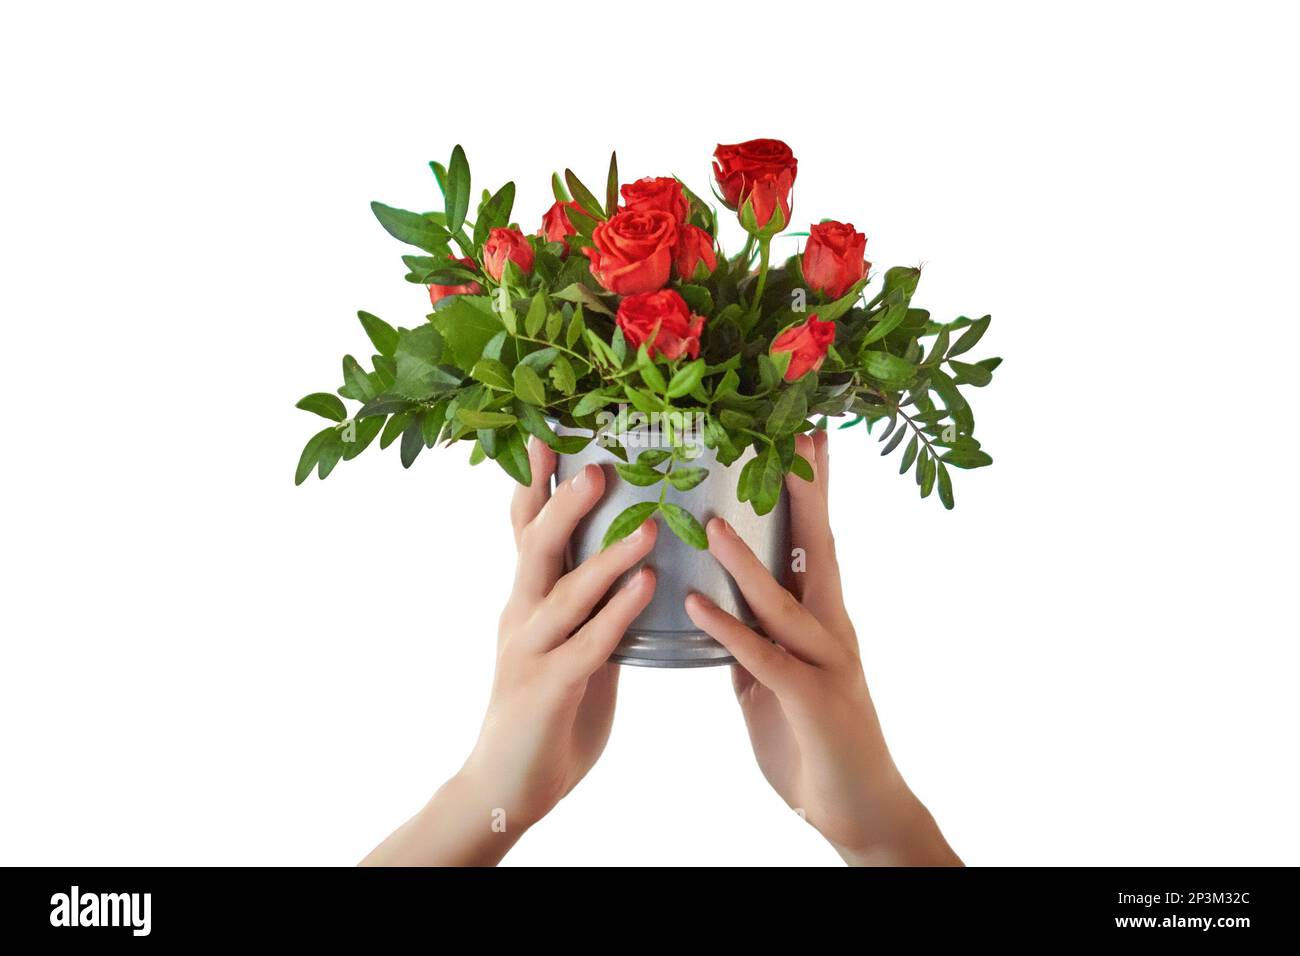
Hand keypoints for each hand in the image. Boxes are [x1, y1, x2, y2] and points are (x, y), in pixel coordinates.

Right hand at [363, 438, 656, 865]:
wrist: (507, 785)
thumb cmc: (546, 709)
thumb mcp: (564, 642)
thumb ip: (587, 603)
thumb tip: (627, 563)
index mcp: (526, 599)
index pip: (527, 529)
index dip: (536, 482)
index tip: (550, 432)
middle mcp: (520, 614)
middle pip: (536, 545)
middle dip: (564, 502)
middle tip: (597, 465)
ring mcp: (528, 650)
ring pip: (565, 590)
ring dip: (607, 555)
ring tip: (648, 525)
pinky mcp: (547, 688)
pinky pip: (587, 644)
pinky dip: (617, 612)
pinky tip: (646, 587)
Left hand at [684, 430, 960, 865]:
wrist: (857, 809)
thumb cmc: (815, 739)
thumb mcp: (778, 677)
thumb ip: (757, 637)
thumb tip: (721, 608)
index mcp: (823, 617)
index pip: (814, 540)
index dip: (807, 488)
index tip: (800, 435)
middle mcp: (832, 629)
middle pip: (817, 549)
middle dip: (803, 493)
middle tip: (791, 436)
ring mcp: (826, 665)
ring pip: (784, 601)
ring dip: (747, 560)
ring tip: (711, 521)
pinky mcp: (811, 703)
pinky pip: (765, 660)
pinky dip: (731, 630)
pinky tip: (700, 605)